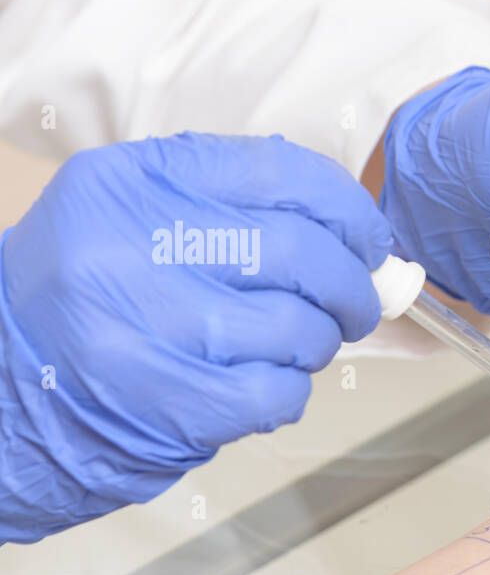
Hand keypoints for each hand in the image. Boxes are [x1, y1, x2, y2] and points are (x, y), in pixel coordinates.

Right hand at [0, 133, 392, 542]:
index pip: (279, 172)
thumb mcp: (134, 222)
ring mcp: (145, 327)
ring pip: (296, 327)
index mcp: (132, 182)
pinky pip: (276, 393)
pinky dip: (290, 393)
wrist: (0, 391)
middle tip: (357, 305)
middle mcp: (132, 245)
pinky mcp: (163, 402)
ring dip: (318, 343)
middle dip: (350, 284)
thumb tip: (350, 237)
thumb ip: (231, 211)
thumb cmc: (87, 303)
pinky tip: (263, 388)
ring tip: (293, 347)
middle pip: (300, 251)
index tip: (367, 239)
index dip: (347, 209)